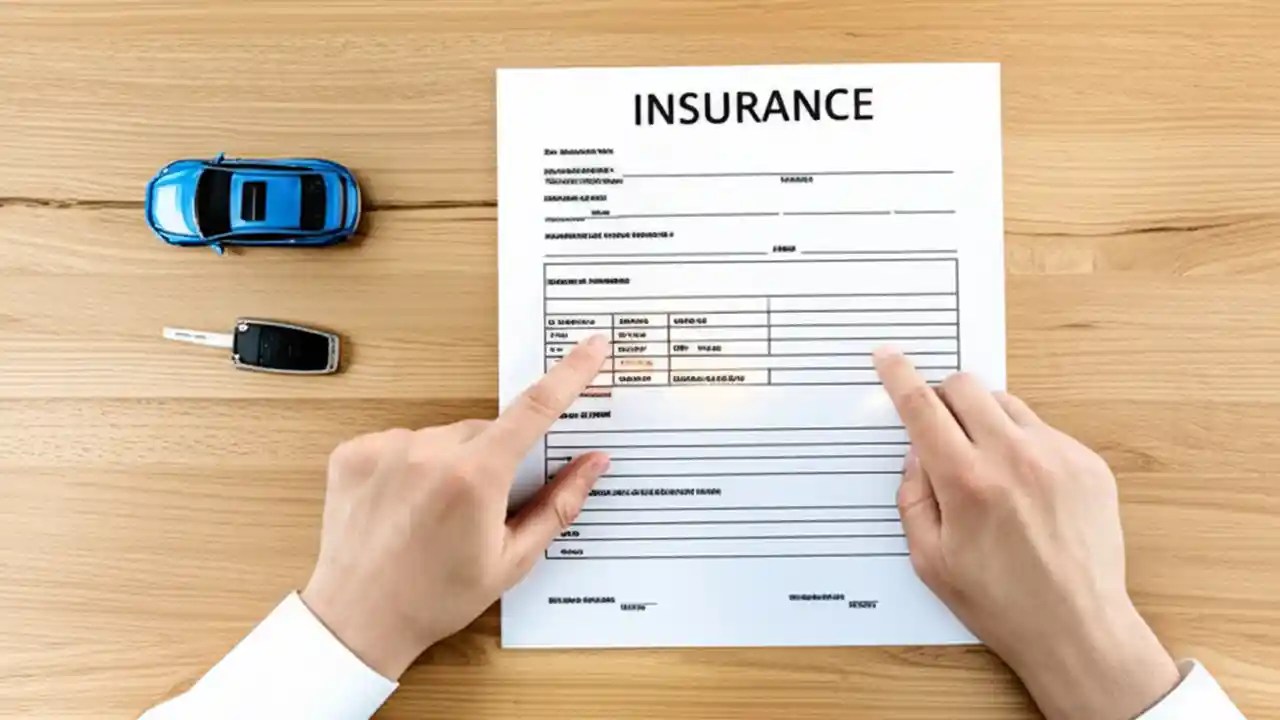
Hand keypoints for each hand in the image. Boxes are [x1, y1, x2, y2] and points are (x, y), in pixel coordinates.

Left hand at [300, 335, 610, 678]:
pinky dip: (410, 464)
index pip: (535, 410)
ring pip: (442, 436)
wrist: (359, 619)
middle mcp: (429, 452)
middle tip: (478, 509)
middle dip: (492, 458)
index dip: (569, 375)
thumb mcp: (512, 559)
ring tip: (432, 514)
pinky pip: (401, 442)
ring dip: (448, 461)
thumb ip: (558, 504)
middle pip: (484, 430)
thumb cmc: (436, 596)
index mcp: (474, 478)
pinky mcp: (354, 451)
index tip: (590, 348)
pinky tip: (403, 505)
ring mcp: (386, 448)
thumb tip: (594, 463)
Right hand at [872, 348, 1179, 719]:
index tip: (888, 357)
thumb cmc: (1001, 603)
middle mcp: (1013, 458)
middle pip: (965, 387)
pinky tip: (1024, 490)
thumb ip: (912, 497)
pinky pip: (1042, 430)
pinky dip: (1022, 445)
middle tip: (939, 428)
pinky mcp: (1087, 464)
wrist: (1077, 628)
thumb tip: (916, 453)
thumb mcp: (929, 559)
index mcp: (966, 483)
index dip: (899, 376)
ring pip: (1006, 403)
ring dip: (983, 419)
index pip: (922, 407)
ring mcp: (1057, 457)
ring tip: (986, 469)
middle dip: (943, 396)